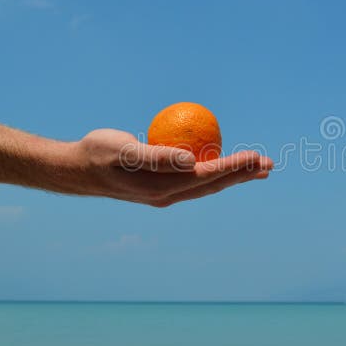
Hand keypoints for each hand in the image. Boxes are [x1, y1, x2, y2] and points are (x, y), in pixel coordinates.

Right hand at [67, 129, 272, 206]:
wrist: (77, 170)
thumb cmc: (98, 153)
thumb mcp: (124, 151)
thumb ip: (157, 156)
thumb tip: (192, 160)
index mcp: (163, 188)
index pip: (207, 176)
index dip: (234, 167)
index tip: (255, 156)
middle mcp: (168, 195)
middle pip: (214, 185)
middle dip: (243, 175)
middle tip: (269, 164)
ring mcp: (165, 194)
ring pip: (207, 185)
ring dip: (233, 176)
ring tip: (257, 167)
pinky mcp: (161, 187)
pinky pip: (194, 179)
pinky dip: (213, 171)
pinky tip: (221, 162)